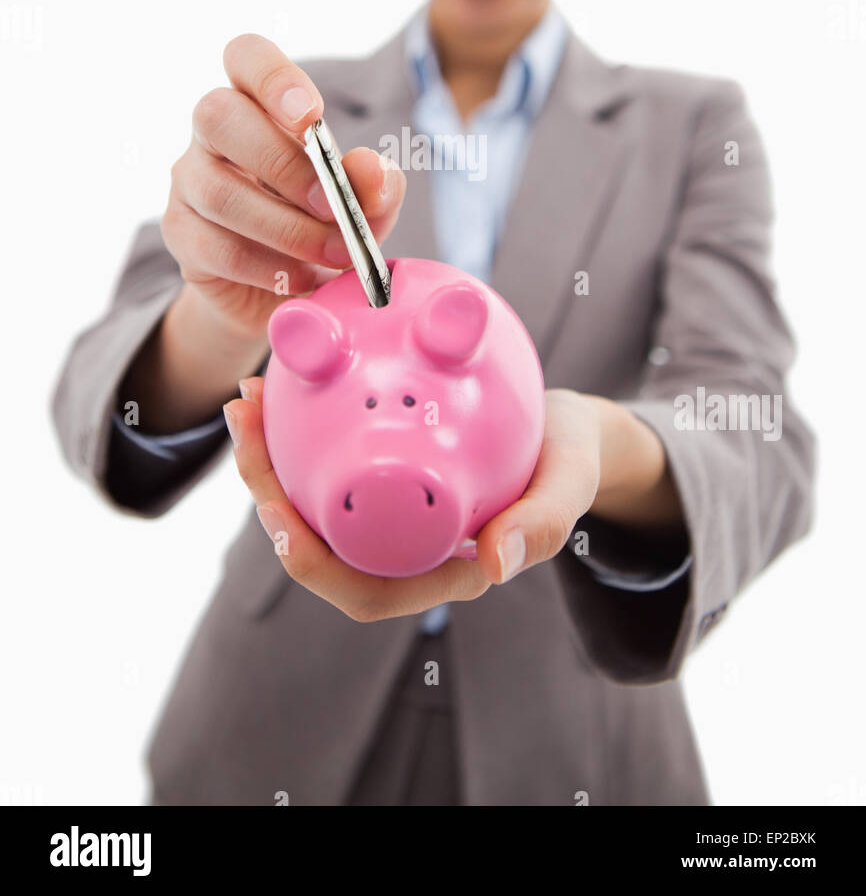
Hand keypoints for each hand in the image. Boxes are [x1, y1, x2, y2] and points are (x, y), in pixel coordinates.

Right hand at [161, 33, 405, 340]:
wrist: (289, 291)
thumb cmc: (326, 224)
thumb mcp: (365, 205)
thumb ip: (375, 185)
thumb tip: (370, 169)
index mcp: (259, 101)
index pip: (245, 55)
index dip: (273, 76)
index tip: (312, 116)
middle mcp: (213, 131)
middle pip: (217, 115)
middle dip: (284, 164)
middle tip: (335, 207)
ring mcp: (188, 180)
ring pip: (218, 191)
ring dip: (288, 228)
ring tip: (337, 254)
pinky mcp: (181, 234)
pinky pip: (217, 247)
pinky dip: (269, 266)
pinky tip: (303, 278)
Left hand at [222, 383, 602, 622]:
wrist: (566, 430)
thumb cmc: (568, 459)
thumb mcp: (571, 483)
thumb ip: (544, 522)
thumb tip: (494, 564)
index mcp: (442, 572)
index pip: (362, 587)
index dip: (310, 559)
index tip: (273, 511)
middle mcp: (405, 550)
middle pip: (318, 541)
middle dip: (267, 488)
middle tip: (244, 420)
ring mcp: (388, 512)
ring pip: (312, 499)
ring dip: (269, 454)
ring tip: (248, 396)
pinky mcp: (381, 472)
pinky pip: (326, 462)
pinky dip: (296, 428)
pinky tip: (279, 381)